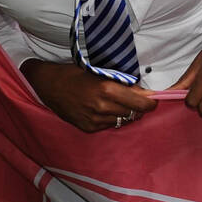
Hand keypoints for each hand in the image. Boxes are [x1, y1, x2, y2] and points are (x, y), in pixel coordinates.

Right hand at [21, 59, 156, 131]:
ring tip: (119, 104)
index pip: (141, 103)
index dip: (151, 103)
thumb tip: (144, 93)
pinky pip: (109, 125)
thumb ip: (123, 84)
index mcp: (107, 90)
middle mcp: (102, 107)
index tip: (153, 100)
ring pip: (123, 121)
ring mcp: (95, 120)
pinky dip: (112, 118)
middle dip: (139, 108)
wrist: (48, 85)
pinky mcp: (88, 128)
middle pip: (134, 114)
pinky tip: (105, 110)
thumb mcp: (100, 73)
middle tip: (139, 101)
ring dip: (126, 114)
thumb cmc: (75, 74)